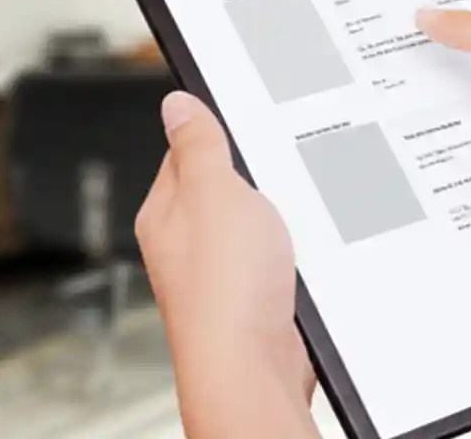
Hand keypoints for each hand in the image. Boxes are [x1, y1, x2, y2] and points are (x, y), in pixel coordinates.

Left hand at [138, 91, 317, 437]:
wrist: (252, 365)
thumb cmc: (223, 286)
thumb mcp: (213, 191)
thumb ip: (198, 145)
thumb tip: (177, 105)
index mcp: (166, 212)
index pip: (186, 152)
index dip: (218, 132)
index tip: (247, 118)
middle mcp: (187, 244)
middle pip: (225, 189)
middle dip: (257, 178)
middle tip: (279, 171)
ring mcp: (221, 274)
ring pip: (256, 225)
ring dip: (279, 218)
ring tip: (292, 216)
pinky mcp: (254, 298)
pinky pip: (277, 259)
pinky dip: (294, 250)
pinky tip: (304, 251)